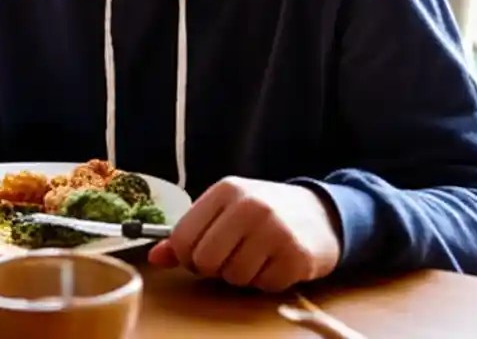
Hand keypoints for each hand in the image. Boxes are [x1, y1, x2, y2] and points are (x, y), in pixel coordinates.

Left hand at [147, 177, 341, 292]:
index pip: (183, 237)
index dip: (186, 255)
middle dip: (213, 268)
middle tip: (228, 258)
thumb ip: (189, 232)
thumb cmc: (262, 213)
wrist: (321, 213)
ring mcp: (276, 230)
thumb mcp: (225, 210)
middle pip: (205, 260)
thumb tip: (155, 257)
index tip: (199, 254)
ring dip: (240, 275)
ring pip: (233, 276)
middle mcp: (250, 206)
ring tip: (255, 256)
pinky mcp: (297, 256)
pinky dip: (265, 281)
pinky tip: (274, 262)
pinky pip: (263, 285)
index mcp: (226, 190)